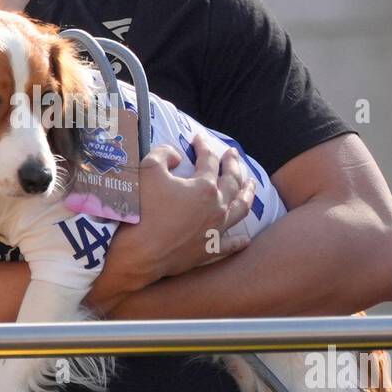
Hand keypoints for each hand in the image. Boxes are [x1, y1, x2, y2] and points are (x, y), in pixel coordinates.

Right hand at [104, 132, 255, 291]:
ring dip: (248, 194)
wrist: (140, 252)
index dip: (203, 146)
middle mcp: (217, 207)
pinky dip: (239, 241)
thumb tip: (177, 156)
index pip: (208, 160)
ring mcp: (216, 230)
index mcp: (204, 187)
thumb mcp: (148, 170)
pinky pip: (230, 245)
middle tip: (233, 154)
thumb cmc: (143, 210)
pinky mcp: (209, 250)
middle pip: (232, 181)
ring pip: (240, 209)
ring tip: (252, 185)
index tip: (198, 138)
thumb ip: (163, 154)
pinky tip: (245, 239)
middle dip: (233, 164)